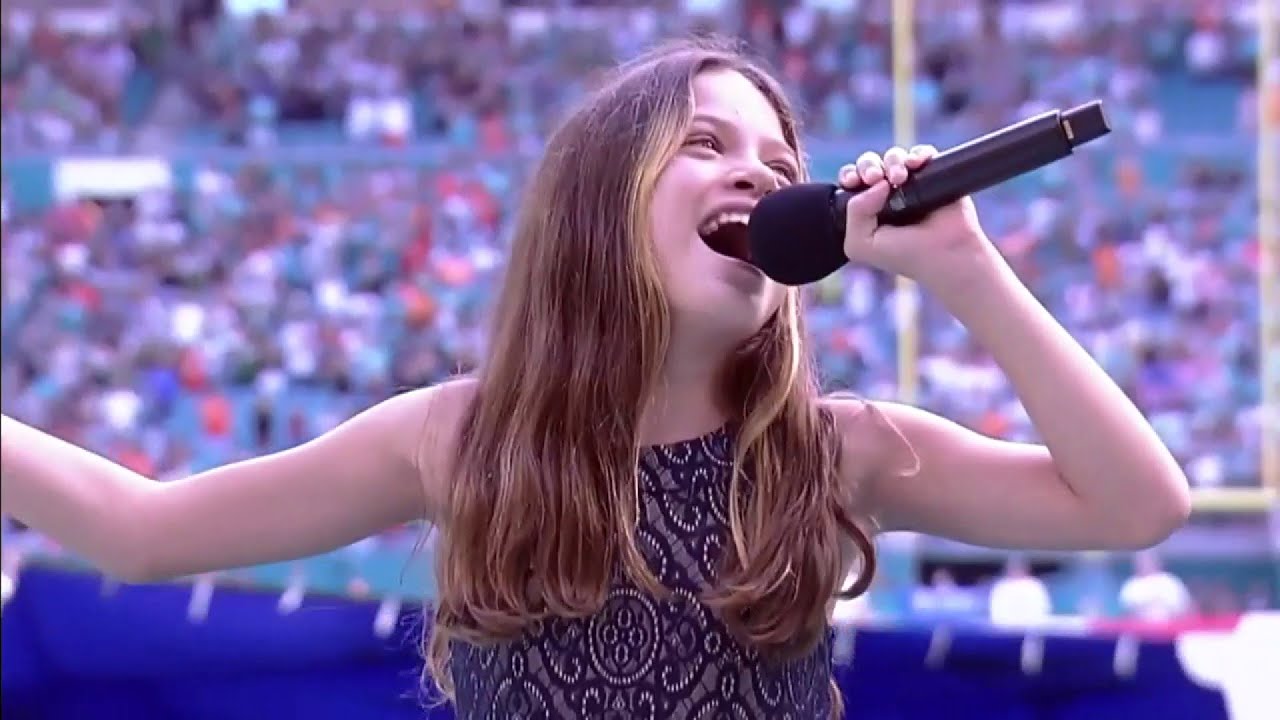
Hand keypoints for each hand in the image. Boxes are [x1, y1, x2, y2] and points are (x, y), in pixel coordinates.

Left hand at [838, 145, 998, 294]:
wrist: (946, 254)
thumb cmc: (904, 254)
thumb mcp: (862, 245)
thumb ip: (854, 213)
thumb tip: (877, 182)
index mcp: (866, 209)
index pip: (851, 182)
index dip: (850, 176)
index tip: (853, 181)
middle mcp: (887, 195)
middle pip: (870, 164)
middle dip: (869, 166)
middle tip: (876, 178)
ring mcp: (911, 184)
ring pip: (894, 157)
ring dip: (893, 161)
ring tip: (900, 178)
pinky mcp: (934, 175)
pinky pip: (922, 153)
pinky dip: (918, 154)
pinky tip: (916, 164)